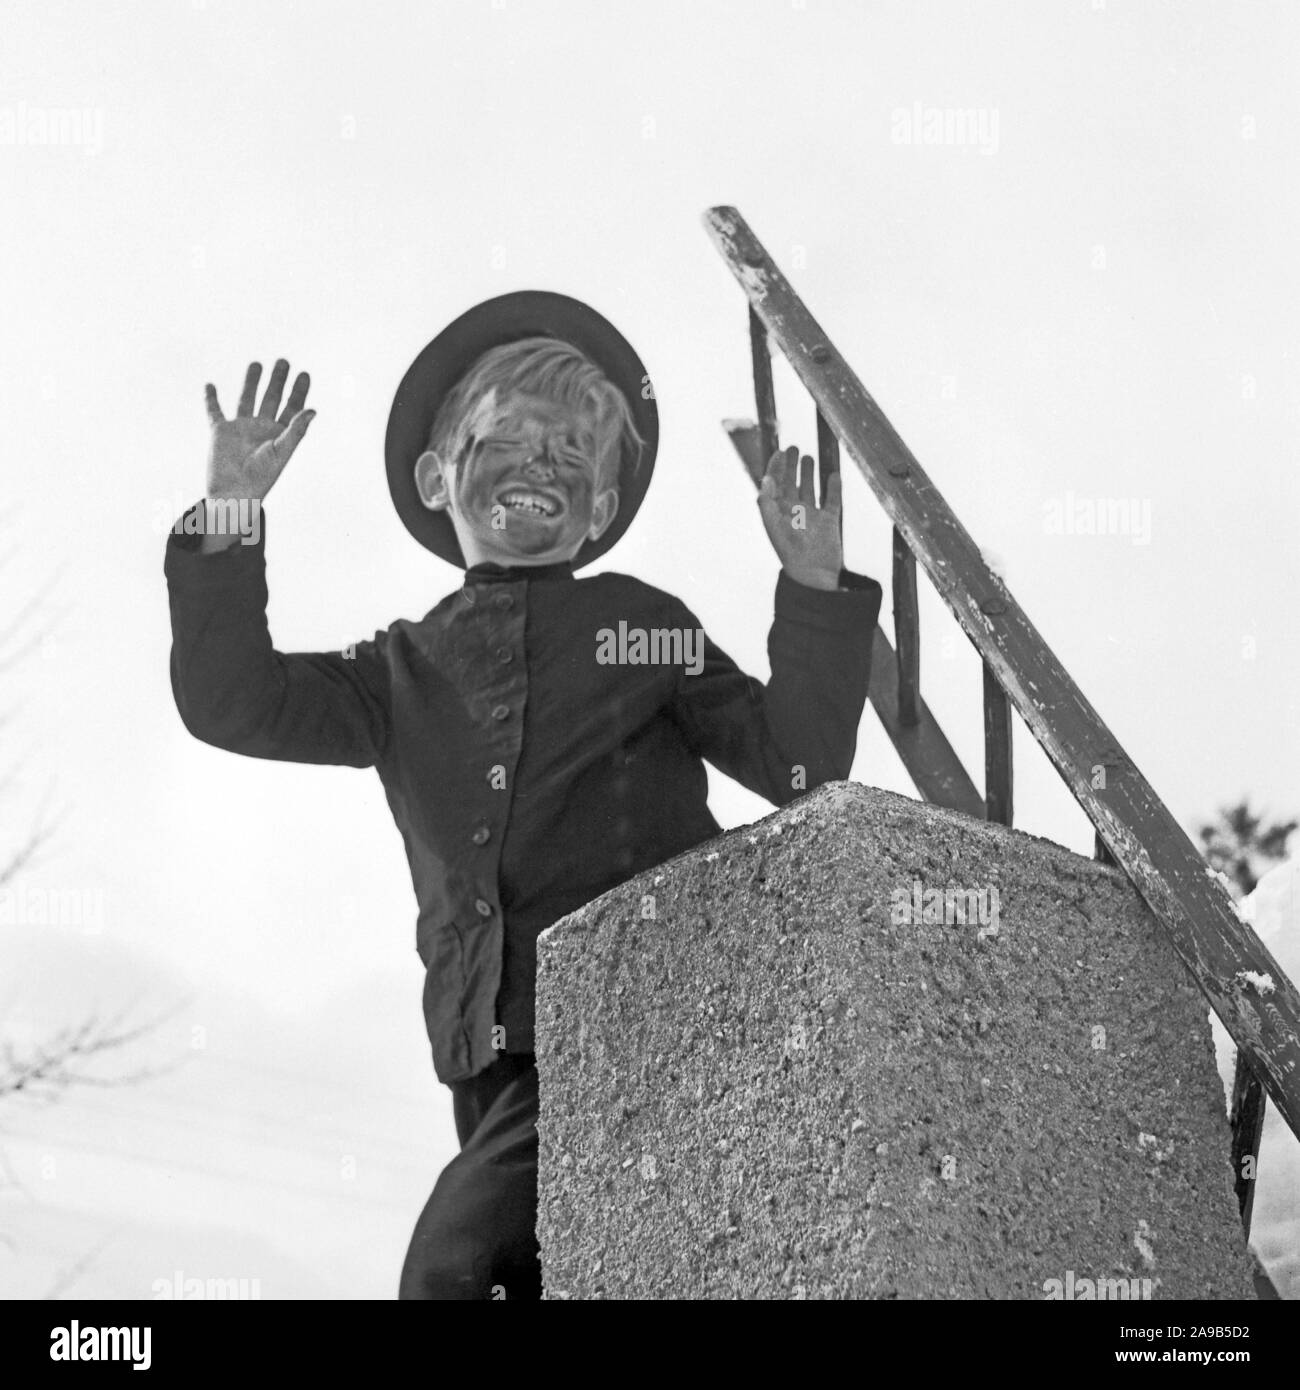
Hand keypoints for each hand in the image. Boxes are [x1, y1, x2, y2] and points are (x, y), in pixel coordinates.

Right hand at [204, 359, 314, 502]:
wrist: (235, 494)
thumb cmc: (262, 477)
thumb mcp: (282, 451)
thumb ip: (296, 430)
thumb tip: (313, 410)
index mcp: (280, 434)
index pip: (292, 407)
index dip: (299, 391)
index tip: (304, 373)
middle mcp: (262, 428)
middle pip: (272, 398)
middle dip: (278, 380)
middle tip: (284, 361)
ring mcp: (241, 428)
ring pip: (247, 399)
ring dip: (251, 382)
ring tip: (257, 363)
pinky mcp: (220, 432)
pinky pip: (214, 411)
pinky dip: (211, 399)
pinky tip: (210, 385)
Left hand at [756, 445, 842, 590]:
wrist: (814, 573)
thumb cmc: (790, 552)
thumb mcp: (774, 526)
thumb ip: (767, 502)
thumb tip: (765, 478)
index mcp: (779, 514)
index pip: (775, 486)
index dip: (776, 469)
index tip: (779, 452)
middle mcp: (795, 513)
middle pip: (792, 484)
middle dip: (792, 467)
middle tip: (794, 447)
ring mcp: (813, 517)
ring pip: (810, 489)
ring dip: (809, 474)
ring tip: (809, 456)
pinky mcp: (830, 522)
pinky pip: (832, 501)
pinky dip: (833, 488)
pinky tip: (833, 474)